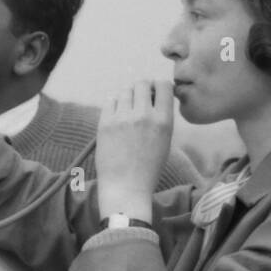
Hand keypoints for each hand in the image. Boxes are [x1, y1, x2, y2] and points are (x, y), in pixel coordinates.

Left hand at [95, 79, 173, 218]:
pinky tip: (116, 115)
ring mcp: (123, 118)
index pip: (163, 85)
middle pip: (142, 83)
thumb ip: (161, 118)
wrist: (126, 187)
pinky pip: (110, 100)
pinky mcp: (105, 123)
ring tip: (127, 110)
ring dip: (127, 96)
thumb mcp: (165, 142)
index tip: (155, 93)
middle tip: (140, 99)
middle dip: (142, 88)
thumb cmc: (148, 168)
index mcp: (164, 121)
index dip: (159, 86)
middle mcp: (144, 115)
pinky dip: (114, 104)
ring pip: (125, 90)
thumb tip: (153, 98)